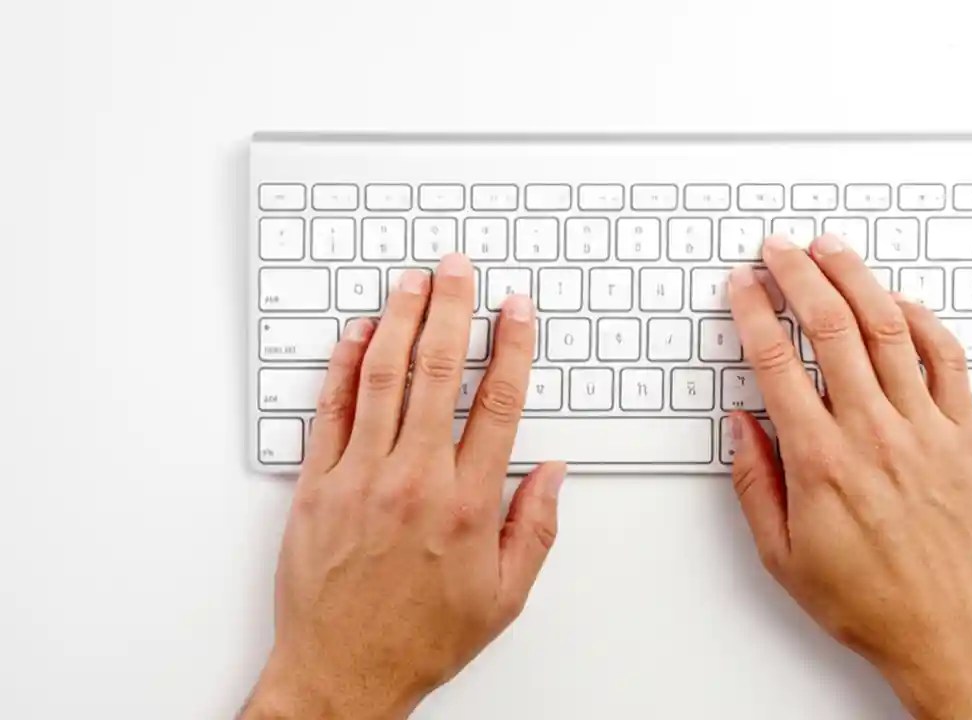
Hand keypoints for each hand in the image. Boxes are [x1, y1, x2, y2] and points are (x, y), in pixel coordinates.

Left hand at [242, 255, 564, 719]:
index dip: (511, 346)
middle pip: (436, 372)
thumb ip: (536, 528)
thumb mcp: (505, 596)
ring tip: (410, 282)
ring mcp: (359, 478)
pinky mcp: (316, 486)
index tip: (516, 310)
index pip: (497, 403)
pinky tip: (355, 336)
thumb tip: (553, 472)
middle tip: (457, 269)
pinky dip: (343, 367)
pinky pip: (330, 412)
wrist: (342, 673)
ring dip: (398, 321)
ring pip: (381, 379)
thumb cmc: (421, 637)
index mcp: (467, 505)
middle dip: (451, 309)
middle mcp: (413, 480)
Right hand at [726, 235, 971, 718]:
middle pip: (830, 327)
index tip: (742, 286)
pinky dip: (922, 321)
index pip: (776, 362)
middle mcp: (871, 433)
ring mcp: (923, 429)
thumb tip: (742, 423)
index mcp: (820, 461)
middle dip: (798, 275)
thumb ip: (755, 482)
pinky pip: (947, 359)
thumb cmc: (865, 599)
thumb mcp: (781, 555)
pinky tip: (898, 303)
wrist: (946, 629)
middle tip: (778, 249)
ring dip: (855, 279)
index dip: (754, 312)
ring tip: (831, 249)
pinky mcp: (963, 436)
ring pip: (887, 329)